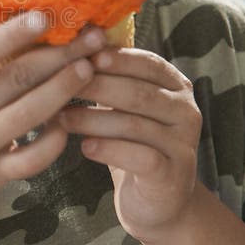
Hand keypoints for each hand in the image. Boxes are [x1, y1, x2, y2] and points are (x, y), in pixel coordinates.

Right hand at [0, 13, 105, 233]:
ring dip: (64, 88)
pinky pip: (32, 158)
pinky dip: (54, 140)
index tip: (44, 16)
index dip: (12, 34)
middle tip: (90, 38)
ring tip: (88, 68)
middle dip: (59, 56)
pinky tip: (67, 121)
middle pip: (16, 79)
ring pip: (32, 114)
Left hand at [59, 46, 202, 244]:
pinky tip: (84, 147)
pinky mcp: (172, 175)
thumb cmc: (132, 143)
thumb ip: (109, 77)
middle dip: (95, 85)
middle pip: (138, 92)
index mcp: (176, 86)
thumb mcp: (124, 106)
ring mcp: (183, 145)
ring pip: (134, 124)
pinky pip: (139, 157)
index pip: (147, 62)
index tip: (79, 54)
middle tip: (58, 84)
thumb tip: (71, 43)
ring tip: (61, 117)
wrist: (157, 202)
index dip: (114, 57)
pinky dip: (108, 149)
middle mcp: (186, 112)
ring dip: (92, 119)